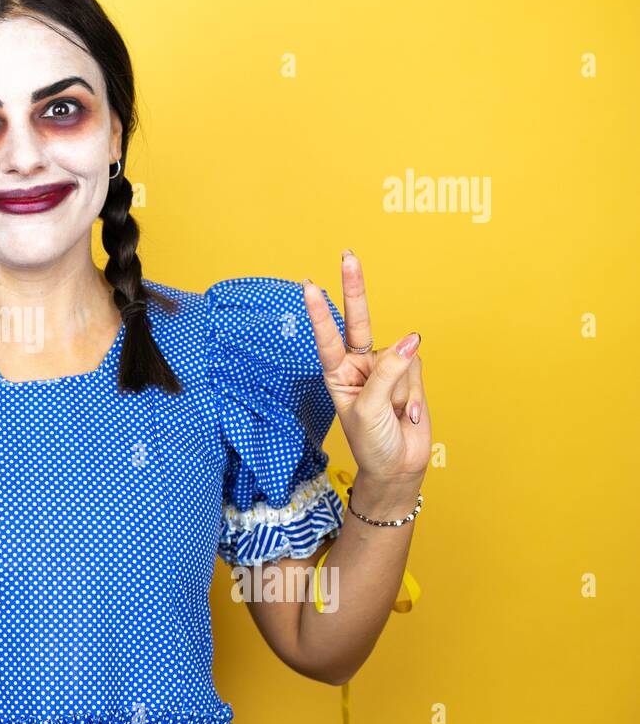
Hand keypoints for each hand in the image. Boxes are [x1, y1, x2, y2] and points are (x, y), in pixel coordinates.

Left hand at [302, 251, 430, 492]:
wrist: (398, 467)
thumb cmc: (372, 442)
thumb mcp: (369, 408)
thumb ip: (388, 372)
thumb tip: (412, 338)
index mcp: (337, 373)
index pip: (327, 337)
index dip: (320, 311)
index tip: (308, 284)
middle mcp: (359, 364)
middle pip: (359, 321)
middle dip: (354, 289)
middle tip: (347, 256)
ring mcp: (386, 367)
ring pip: (400, 356)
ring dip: (401, 388)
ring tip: (395, 413)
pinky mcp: (410, 374)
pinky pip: (416, 368)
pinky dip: (415, 392)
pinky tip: (408, 412)